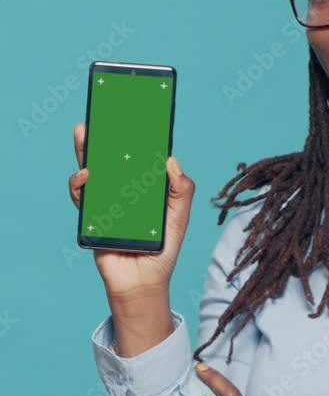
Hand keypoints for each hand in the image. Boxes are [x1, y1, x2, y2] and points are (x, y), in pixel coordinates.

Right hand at [68, 122, 195, 301]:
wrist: (143, 281)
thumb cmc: (163, 249)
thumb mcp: (179, 217)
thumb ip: (181, 190)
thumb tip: (171, 160)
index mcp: (143, 187)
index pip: (136, 156)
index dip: (133, 136)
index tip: (132, 113)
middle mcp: (122, 189)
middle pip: (110, 157)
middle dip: (104, 135)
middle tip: (100, 113)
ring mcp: (105, 201)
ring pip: (92, 170)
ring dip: (85, 150)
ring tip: (84, 132)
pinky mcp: (91, 216)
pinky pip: (81, 196)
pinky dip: (80, 183)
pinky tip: (86, 174)